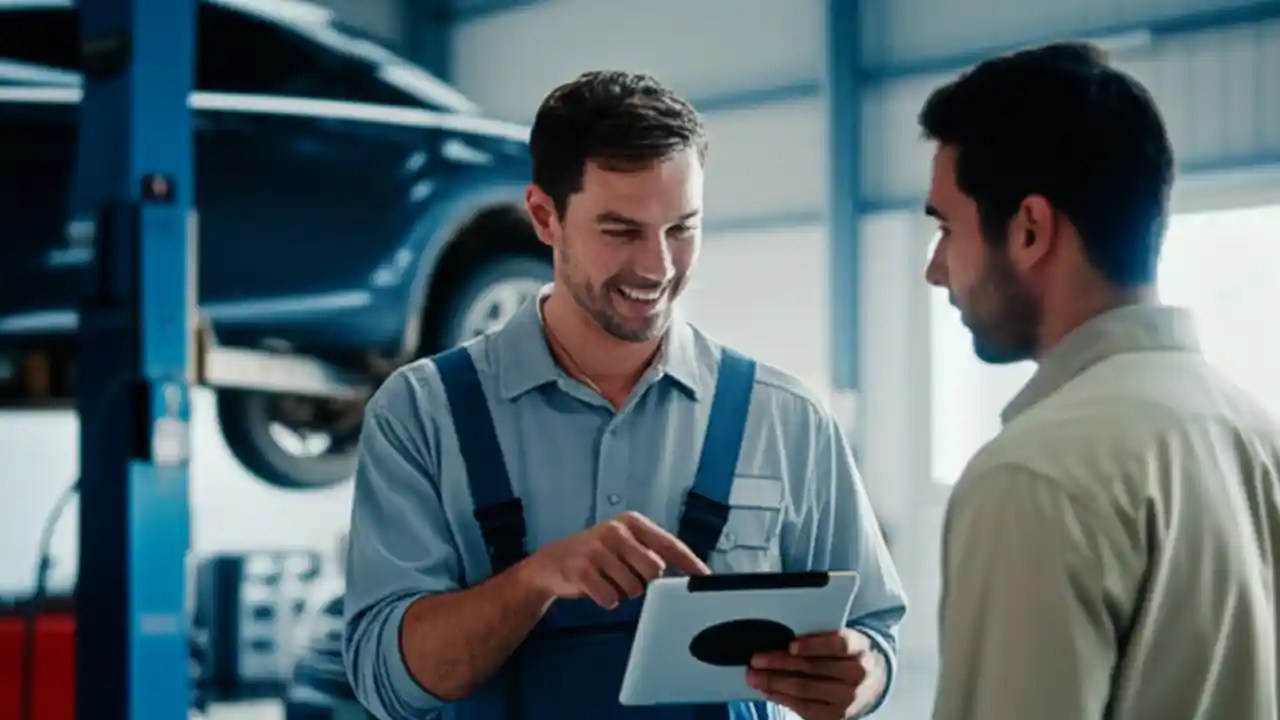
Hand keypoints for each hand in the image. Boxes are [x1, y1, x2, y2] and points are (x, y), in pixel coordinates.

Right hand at [515, 511, 710, 608]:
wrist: (551, 563)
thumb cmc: (596, 556)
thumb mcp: (626, 545)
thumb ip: (654, 554)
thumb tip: (690, 573)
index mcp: (632, 522)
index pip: (670, 544)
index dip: (690, 563)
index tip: (706, 577)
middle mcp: (616, 531)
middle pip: (654, 570)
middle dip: (645, 582)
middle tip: (627, 577)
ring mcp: (597, 549)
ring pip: (633, 588)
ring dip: (624, 592)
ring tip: (608, 580)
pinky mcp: (582, 569)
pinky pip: (610, 598)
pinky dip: (607, 600)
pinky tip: (596, 588)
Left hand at [747, 628, 885, 719]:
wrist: (874, 682)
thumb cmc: (848, 656)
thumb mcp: (843, 640)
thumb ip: (819, 638)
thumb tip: (781, 643)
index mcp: (859, 647)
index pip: (838, 644)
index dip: (813, 645)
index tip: (790, 645)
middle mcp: (857, 674)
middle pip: (814, 668)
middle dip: (779, 664)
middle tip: (756, 660)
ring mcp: (848, 698)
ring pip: (806, 689)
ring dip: (775, 682)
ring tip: (754, 677)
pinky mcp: (837, 716)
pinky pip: (805, 708)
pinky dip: (783, 698)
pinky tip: (769, 691)